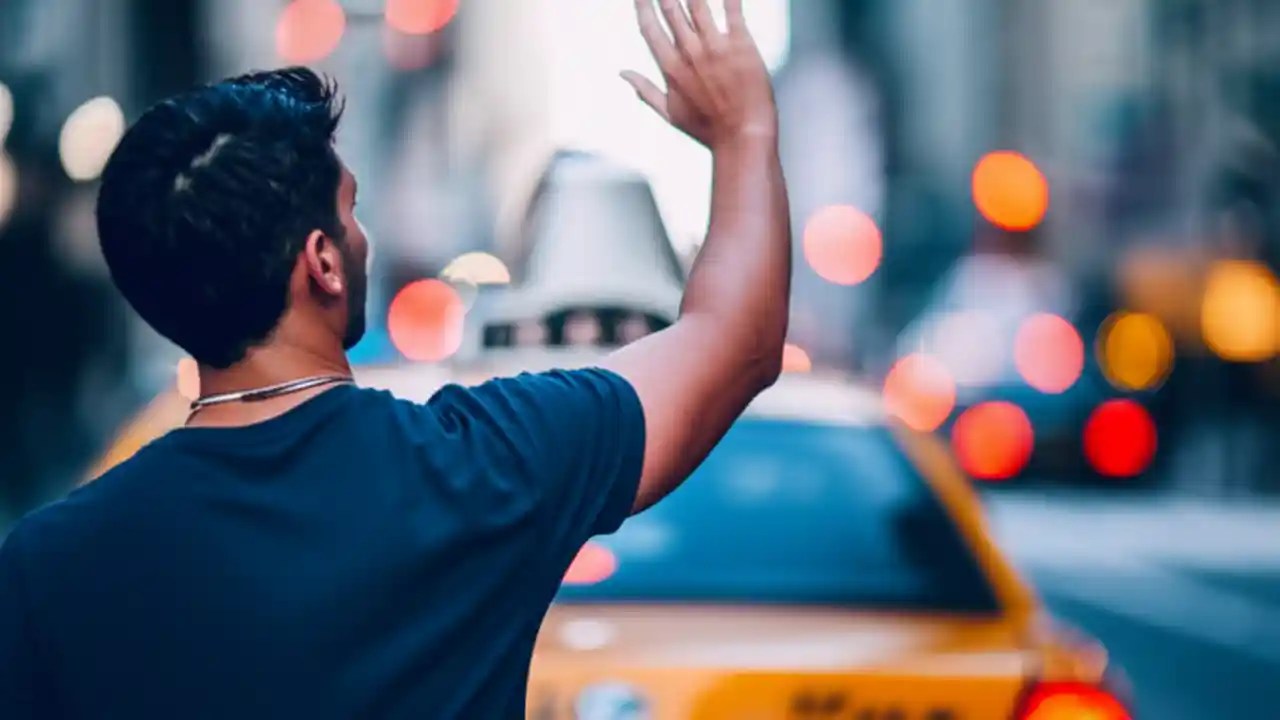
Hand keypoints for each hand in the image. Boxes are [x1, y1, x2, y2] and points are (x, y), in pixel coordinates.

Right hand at [624, 0, 776, 149]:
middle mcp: (689, 52)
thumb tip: (623, 73)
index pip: (649, 28)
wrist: (742, 136)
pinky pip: (732, 9)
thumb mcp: (669, 113)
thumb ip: (644, 90)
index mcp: (671, 68)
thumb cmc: (708, 129)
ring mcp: (715, 46)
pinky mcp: (740, 43)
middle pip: (671, 9)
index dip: (642, 6)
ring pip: (697, 4)